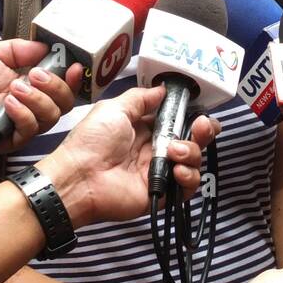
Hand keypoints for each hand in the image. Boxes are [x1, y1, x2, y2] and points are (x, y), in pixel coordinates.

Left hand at [0, 40, 81, 150]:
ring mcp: (21, 122)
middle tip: (37, 75)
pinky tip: (8, 103)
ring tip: (16, 87)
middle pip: (63, 103)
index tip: (72, 66)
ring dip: (39, 98)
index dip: (70, 77)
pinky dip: (24, 114)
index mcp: (27, 85)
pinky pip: (30, 129)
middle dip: (56, 86)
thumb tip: (45, 46)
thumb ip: (19, 49)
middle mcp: (29, 105)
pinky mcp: (10, 138)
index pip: (60, 85)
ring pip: (51, 116)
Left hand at [40, 84, 213, 226]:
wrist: (79, 178)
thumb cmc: (92, 141)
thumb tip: (162, 89)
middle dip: (203, 131)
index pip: (177, 121)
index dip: (192, 116)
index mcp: (144, 128)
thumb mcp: (114, 108)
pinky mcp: (162, 193)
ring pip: (193, 161)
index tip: (200, 110)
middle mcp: (155, 149)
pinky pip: (187, 187)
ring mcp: (159, 172)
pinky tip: (177, 170)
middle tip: (202, 126)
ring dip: (191, 152)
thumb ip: (141, 98)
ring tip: (174, 151)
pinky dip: (189, 177)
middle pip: (191, 140)